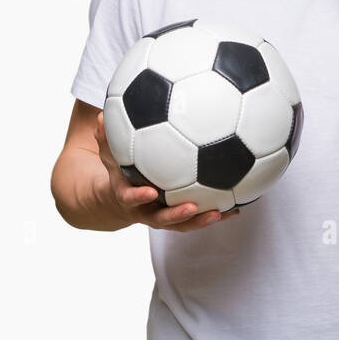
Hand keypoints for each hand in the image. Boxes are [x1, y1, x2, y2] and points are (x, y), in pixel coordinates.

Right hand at [94, 112, 239, 230]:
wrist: (118, 202)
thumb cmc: (118, 172)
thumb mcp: (108, 157)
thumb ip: (106, 139)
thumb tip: (101, 115)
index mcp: (128, 197)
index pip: (131, 199)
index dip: (139, 197)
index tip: (150, 192)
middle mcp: (147, 211)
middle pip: (161, 219)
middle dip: (176, 215)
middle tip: (192, 207)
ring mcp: (164, 217)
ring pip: (183, 224)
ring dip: (201, 220)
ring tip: (221, 212)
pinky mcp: (180, 218)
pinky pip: (198, 218)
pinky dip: (217, 213)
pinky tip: (237, 206)